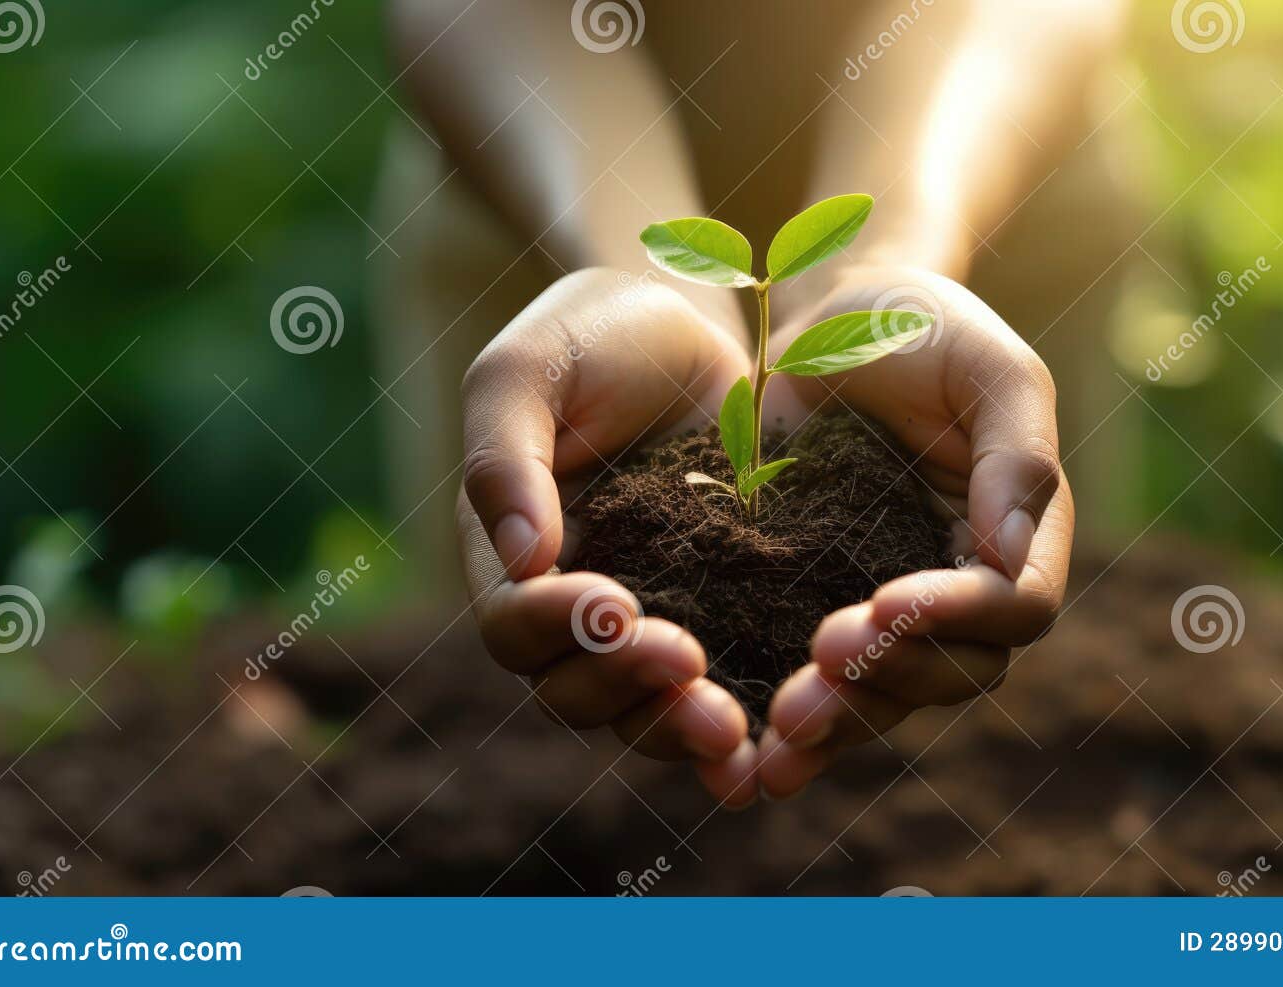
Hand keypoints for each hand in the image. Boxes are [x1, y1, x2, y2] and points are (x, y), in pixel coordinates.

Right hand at [457, 268, 760, 806]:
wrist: (698, 322)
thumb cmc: (594, 334)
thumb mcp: (530, 370)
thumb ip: (506, 455)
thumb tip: (522, 559)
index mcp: (513, 557)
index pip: (516, 623)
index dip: (559, 629)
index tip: (614, 606)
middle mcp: (576, 608)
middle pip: (579, 689)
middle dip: (629, 690)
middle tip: (689, 669)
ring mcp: (655, 621)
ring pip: (649, 708)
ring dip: (683, 728)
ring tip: (734, 732)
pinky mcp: (728, 618)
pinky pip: (730, 688)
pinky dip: (749, 726)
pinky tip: (776, 748)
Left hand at [758, 265, 1073, 797]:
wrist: (822, 320)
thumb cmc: (920, 327)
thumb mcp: (986, 367)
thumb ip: (1016, 455)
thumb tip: (1014, 556)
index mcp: (1016, 536)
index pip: (1014, 607)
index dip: (957, 618)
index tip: (887, 602)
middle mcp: (958, 590)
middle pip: (951, 673)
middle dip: (888, 679)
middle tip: (820, 666)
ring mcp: (885, 610)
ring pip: (881, 697)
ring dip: (837, 720)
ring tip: (779, 728)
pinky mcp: (811, 610)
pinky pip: (810, 683)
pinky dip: (783, 724)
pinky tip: (744, 754)